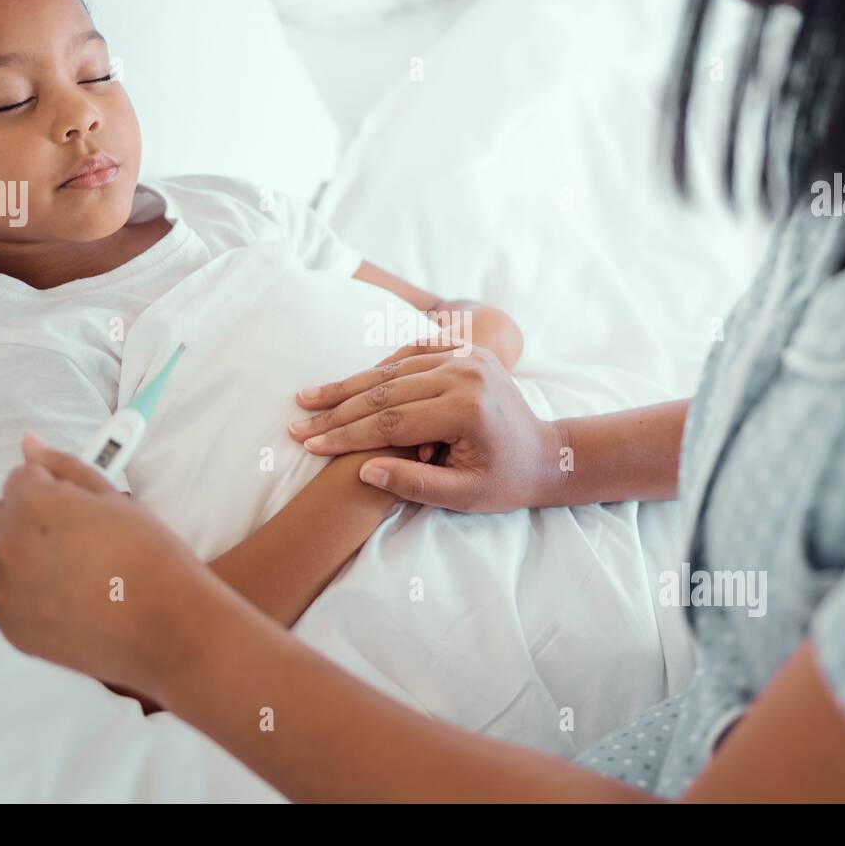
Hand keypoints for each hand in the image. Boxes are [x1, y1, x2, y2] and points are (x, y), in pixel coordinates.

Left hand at [0, 433, 208, 702]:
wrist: (166, 626)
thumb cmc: (149, 555)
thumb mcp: (113, 499)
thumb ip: (65, 467)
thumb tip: (28, 442)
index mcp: (32, 505)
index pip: (21, 478)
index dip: (52, 487)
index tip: (79, 507)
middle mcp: (6, 546)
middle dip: (26, 517)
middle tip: (74, 536)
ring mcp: (3, 591)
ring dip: (22, 553)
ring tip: (73, 569)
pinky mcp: (8, 626)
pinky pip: (4, 595)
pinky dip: (26, 590)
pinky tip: (67, 596)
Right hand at [288, 344, 563, 511]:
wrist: (547, 453)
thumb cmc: (506, 481)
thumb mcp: (462, 495)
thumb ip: (413, 483)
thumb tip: (362, 469)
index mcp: (465, 407)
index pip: (390, 422)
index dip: (346, 436)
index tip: (310, 445)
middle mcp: (464, 372)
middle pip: (384, 390)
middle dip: (337, 410)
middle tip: (297, 424)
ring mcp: (465, 356)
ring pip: (392, 368)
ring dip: (349, 385)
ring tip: (310, 398)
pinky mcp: (465, 350)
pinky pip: (411, 354)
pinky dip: (379, 368)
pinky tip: (349, 382)